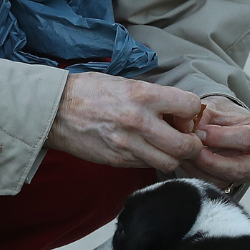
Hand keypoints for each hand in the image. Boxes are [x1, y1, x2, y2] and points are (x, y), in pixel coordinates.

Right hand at [46, 72, 204, 172]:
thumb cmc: (90, 91)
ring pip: (169, 162)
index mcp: (143, 95)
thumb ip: (154, 97)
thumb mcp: (125, 83)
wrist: (56, 110)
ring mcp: (128, 145)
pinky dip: (152, 161)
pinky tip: (146, 150)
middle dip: (192, 144)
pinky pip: (147, 166)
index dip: (192, 113)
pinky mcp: (118, 161)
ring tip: (166, 146)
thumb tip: (179, 110)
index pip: (191, 106)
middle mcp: (139, 121)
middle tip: (185, 138)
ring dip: (174, 157)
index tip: (184, 115)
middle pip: (186, 145)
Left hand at [178, 96, 249, 187]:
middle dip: (210, 160)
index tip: (199, 133)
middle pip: (238, 168)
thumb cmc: (224, 117)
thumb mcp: (218, 109)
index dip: (221, 137)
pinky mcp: (233, 186)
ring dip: (199, 168)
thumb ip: (205, 115)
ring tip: (182, 153)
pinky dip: (195, 174)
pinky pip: (213, 185)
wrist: (225, 129)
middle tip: (189, 149)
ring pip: (224, 180)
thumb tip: (192, 128)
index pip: (248, 139)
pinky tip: (184, 161)